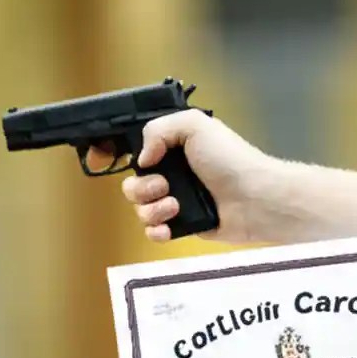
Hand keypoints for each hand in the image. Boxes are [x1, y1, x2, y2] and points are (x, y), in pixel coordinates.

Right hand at [86, 109, 277, 243]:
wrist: (256, 198)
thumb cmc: (231, 159)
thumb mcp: (194, 125)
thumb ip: (158, 130)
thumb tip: (141, 159)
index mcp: (172, 147)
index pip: (133, 150)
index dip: (112, 154)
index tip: (101, 159)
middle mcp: (172, 173)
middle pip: (131, 184)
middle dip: (140, 188)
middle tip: (163, 186)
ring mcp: (177, 201)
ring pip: (140, 209)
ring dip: (151, 209)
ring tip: (174, 206)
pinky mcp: (184, 226)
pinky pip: (154, 232)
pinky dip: (156, 230)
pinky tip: (169, 227)